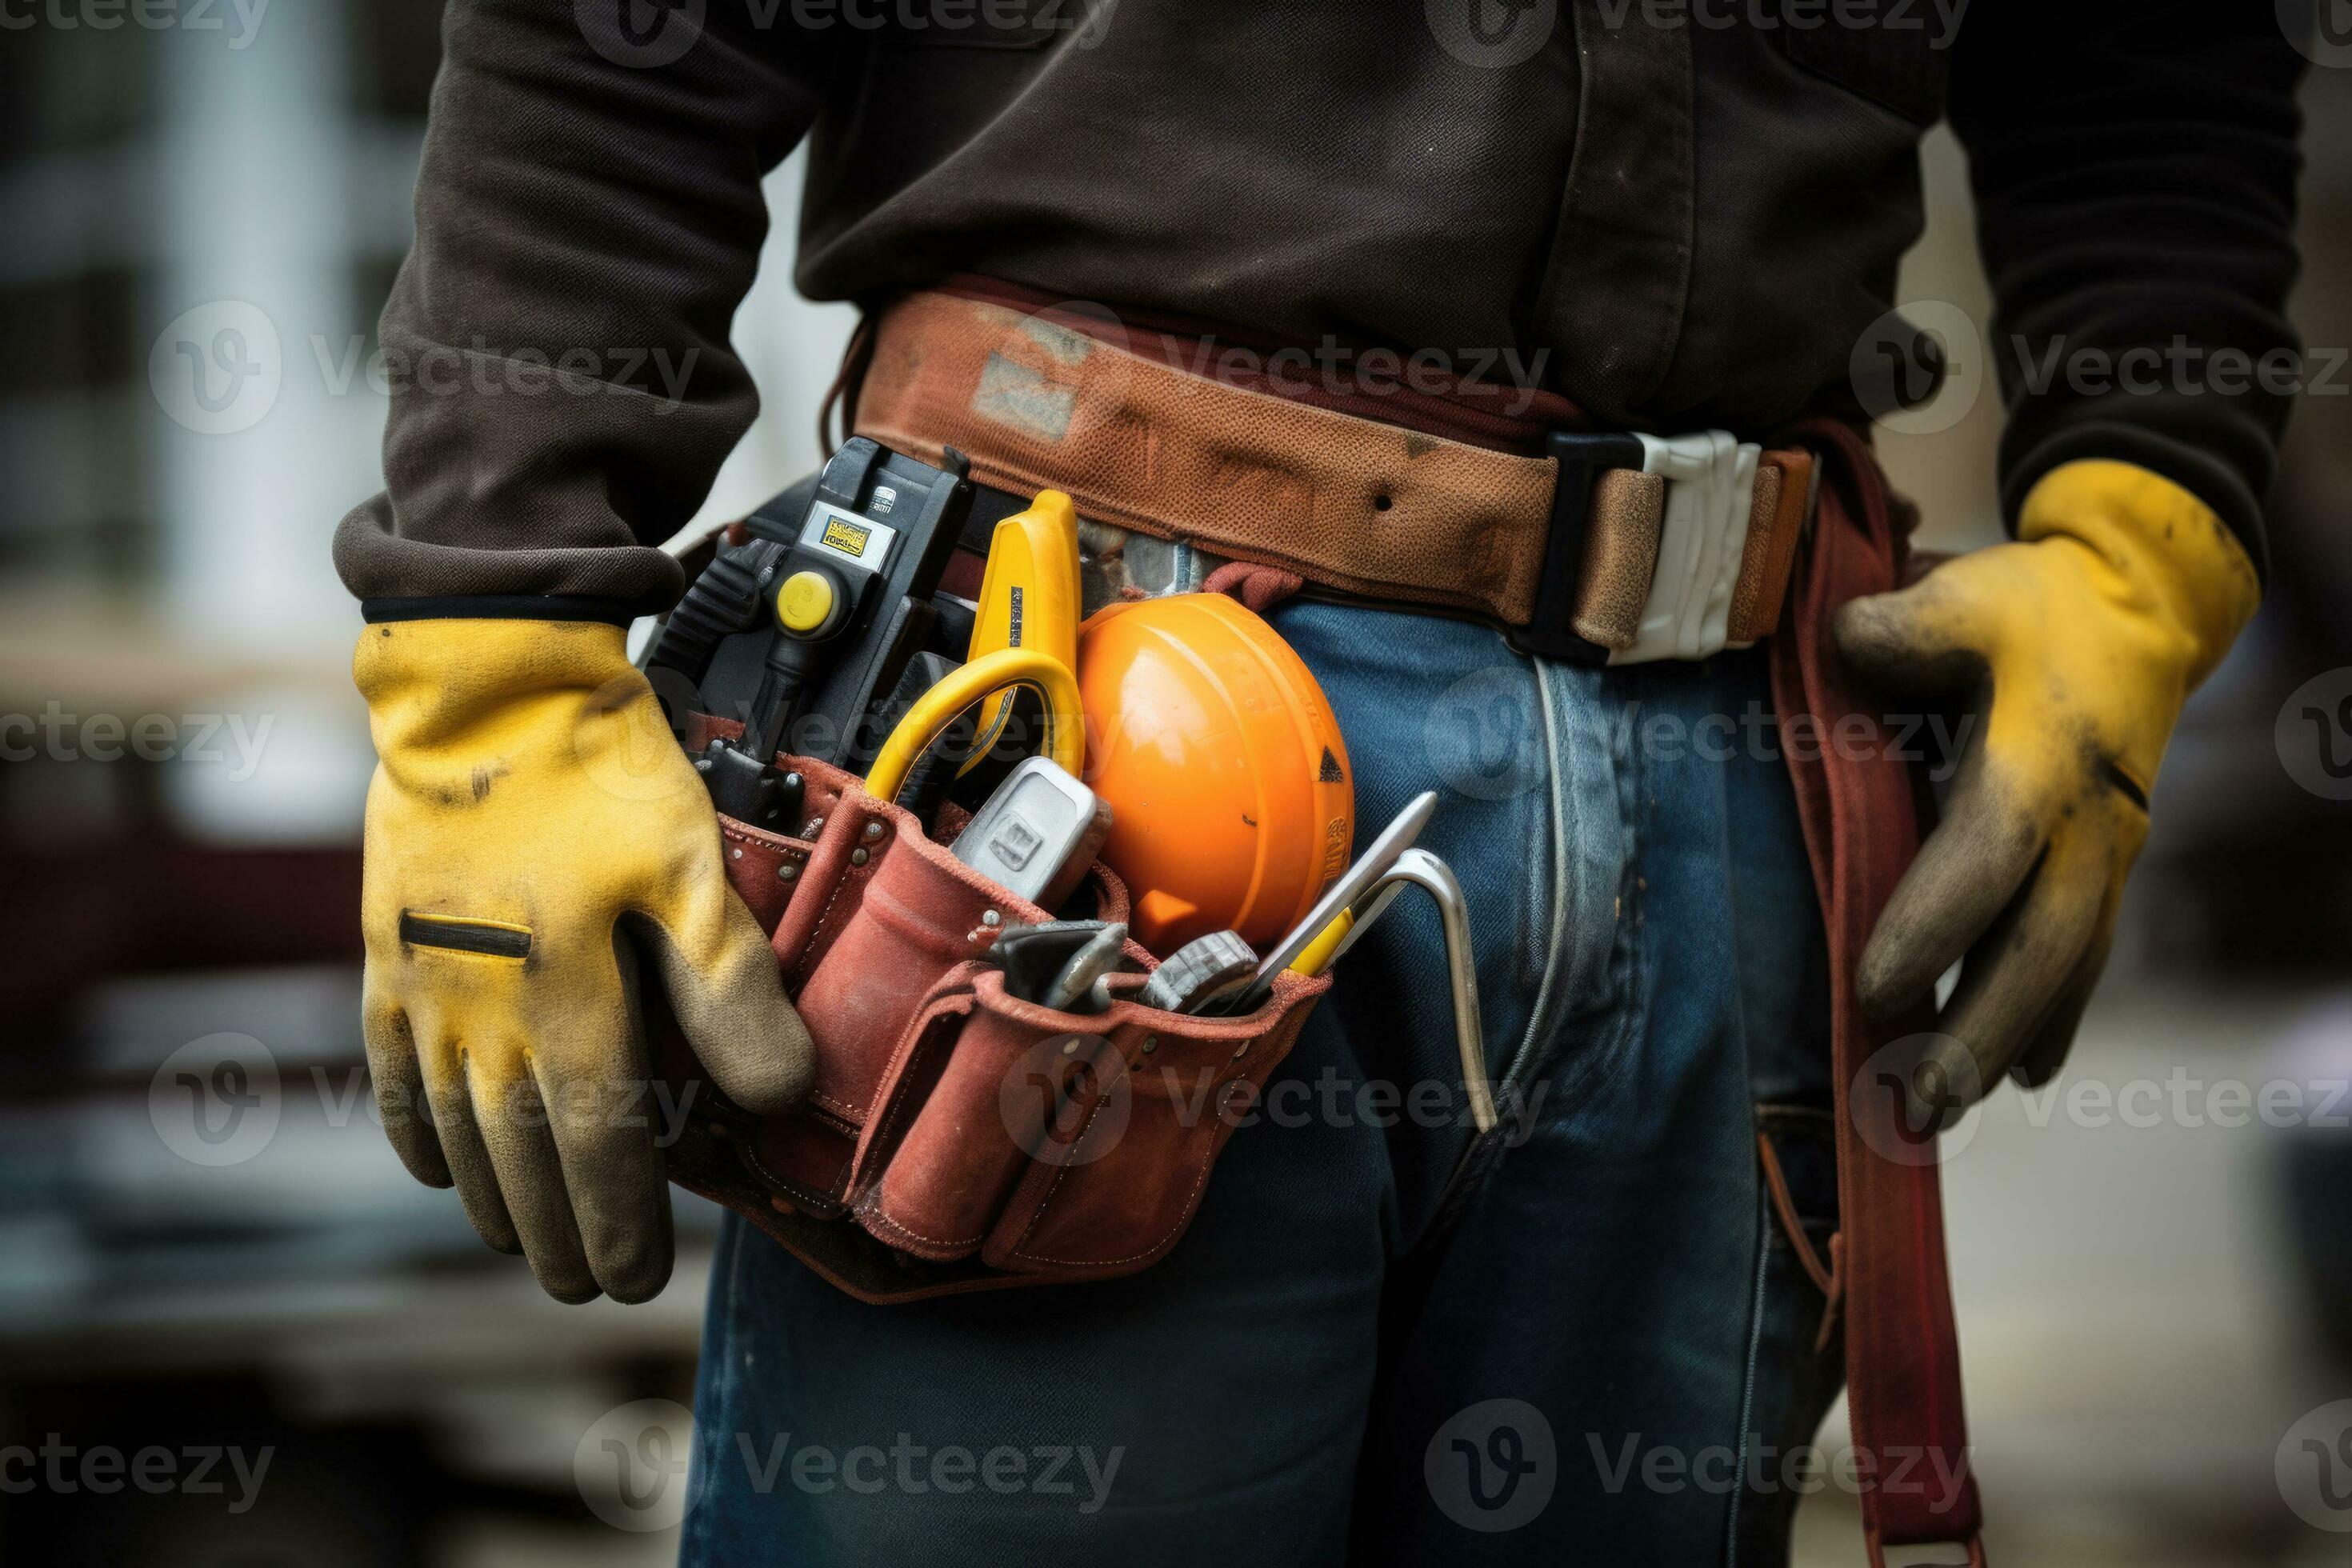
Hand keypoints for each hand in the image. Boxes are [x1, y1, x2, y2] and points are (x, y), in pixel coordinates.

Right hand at [356, 616, 811, 1301]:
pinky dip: (412, 1126)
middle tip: (582, 1286)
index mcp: (569, 1001)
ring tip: (518, 1246)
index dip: (616, 1223)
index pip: (596, 1147)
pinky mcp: (388, 949)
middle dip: (555, 1232)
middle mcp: (486, 1013)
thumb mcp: (690, 868)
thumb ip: (730, 987)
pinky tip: (433, 1164)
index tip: (632, 1279)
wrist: (483, 685)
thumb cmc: (596, 772)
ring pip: (454, 1126)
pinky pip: (390, 1066)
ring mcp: (426, 987)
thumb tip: (779, 1093)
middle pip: (520, 1155)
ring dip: (490, 1197)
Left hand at [1834, 461, 2257, 1122]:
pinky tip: (2017, 1077)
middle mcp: (2083, 825)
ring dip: (2005, 1044)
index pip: (1983, 856)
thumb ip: (1897, 628)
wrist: (2137, 610)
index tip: (1875, 984)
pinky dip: (2050, 1020)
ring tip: (1936, 1113)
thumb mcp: (1963, 599)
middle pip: (2037, 949)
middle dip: (1976, 1031)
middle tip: (1914, 1104)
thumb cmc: (2028, 610)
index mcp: (2040, 760)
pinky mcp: (2104, 872)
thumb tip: (1839, 644)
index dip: (1933, 924)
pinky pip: (2082, 961)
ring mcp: (2104, 856)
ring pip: (2062, 971)